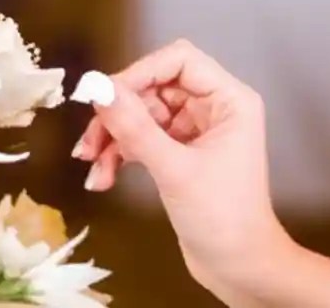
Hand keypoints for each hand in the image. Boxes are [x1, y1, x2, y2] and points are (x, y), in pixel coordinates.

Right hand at [72, 40, 292, 300]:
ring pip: (140, 115)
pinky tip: (102, 177)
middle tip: (89, 140)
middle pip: (151, 88)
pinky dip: (118, 155)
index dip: (139, 72)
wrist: (239, 268)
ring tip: (91, 164)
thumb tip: (99, 88)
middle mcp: (212, 108)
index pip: (178, 61)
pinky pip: (140, 138)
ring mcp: (194, 131)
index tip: (105, 96)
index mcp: (229, 100)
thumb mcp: (174, 169)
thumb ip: (135, 127)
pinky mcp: (177, 152)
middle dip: (117, 114)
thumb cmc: (225, 219)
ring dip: (111, 137)